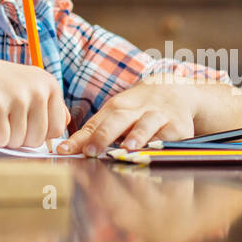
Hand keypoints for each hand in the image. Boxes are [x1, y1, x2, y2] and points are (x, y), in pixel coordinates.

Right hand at [0, 51, 69, 148]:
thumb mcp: (29, 85)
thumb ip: (48, 104)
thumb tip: (67, 122)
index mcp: (50, 85)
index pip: (57, 128)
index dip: (37, 131)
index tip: (22, 118)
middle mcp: (38, 90)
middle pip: (38, 139)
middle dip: (19, 136)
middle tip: (4, 115)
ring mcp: (18, 98)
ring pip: (18, 142)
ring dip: (3, 135)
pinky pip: (1, 140)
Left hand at [57, 80, 197, 156]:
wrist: (176, 89)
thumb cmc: (138, 107)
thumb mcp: (116, 113)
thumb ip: (94, 131)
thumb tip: (67, 150)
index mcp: (116, 107)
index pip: (94, 124)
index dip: (79, 139)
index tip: (63, 150)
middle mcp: (135, 109)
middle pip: (117, 120)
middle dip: (103, 136)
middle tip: (90, 151)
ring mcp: (157, 116)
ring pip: (145, 124)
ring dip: (136, 135)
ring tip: (127, 147)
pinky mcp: (177, 126)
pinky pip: (169, 134)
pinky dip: (162, 142)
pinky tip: (156, 150)